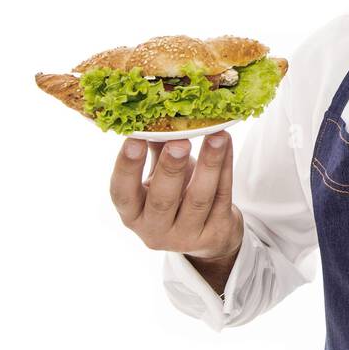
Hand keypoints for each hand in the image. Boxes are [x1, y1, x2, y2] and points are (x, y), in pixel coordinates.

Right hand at [109, 131, 242, 263]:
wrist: (208, 235)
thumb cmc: (177, 198)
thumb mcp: (158, 178)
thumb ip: (155, 150)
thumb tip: (154, 113)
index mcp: (133, 214)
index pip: (122, 193)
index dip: (126, 167)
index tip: (133, 139)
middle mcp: (155, 230)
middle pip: (162, 200)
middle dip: (171, 168)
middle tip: (180, 140)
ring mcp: (186, 236)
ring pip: (199, 198)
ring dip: (209, 164)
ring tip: (216, 135)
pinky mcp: (215, 233)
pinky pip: (223, 196)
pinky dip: (226, 167)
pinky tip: (226, 144)